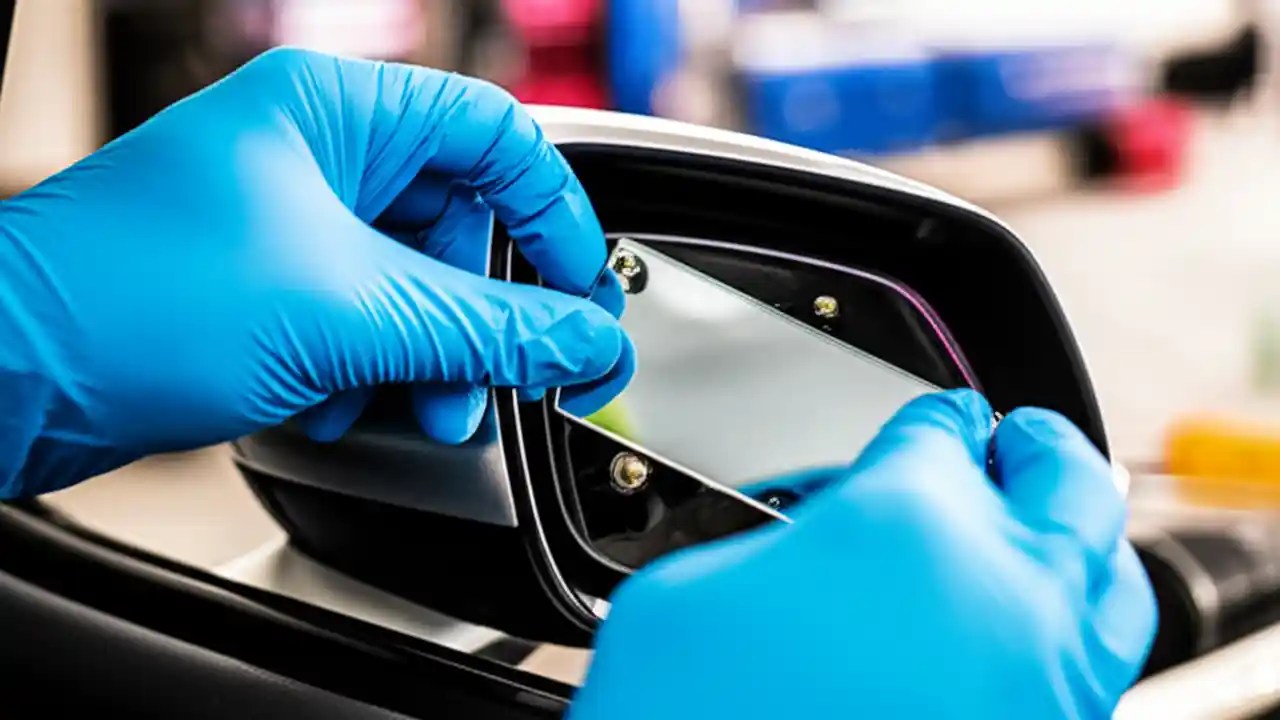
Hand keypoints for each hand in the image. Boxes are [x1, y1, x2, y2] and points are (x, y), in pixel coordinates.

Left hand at [0, 48, 632, 495]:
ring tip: (408, 402)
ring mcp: (284, 218)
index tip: (580, 289)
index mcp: (335, 111)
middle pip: (456, 221)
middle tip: (498, 372)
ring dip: (423, 353)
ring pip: (410, 281)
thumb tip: (586, 339)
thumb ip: (491, 328)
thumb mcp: (353, 314)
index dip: (553, 214)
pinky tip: (329, 400)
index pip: (495, 137)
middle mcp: (312, 152)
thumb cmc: (132, 301)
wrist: (4, 378)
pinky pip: (359, 317)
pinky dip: (365, 368)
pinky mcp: (263, 283)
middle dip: (480, 311)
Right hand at [571, 390, 1155, 719]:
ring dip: (1080, 539)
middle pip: (1067, 479)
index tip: (931, 423)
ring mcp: (1040, 683)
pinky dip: (1073, 631)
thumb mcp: (693, 585)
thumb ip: (783, 535)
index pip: (945, 428)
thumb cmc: (695, 712)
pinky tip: (1025, 626)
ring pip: (1115, 583)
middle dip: (1034, 449)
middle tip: (1007, 444)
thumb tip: (827, 533)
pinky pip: (1093, 672)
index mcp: (905, 521)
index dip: (931, 418)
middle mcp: (1001, 593)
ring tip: (1044, 525)